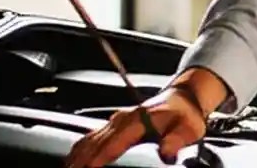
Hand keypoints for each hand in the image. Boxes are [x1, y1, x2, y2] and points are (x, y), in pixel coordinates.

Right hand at [65, 69, 225, 166]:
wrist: (186, 95)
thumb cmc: (186, 113)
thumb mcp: (188, 129)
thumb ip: (176, 141)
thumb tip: (167, 153)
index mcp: (138, 121)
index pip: (112, 144)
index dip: (98, 159)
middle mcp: (124, 120)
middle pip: (94, 143)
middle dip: (81, 160)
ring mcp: (118, 120)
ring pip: (90, 138)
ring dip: (77, 154)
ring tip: (68, 166)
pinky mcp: (117, 122)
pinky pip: (92, 135)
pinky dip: (81, 147)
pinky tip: (75, 156)